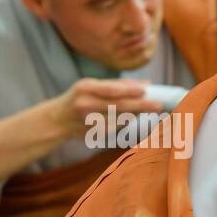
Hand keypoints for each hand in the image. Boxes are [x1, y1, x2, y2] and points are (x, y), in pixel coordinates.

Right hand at [45, 78, 163, 140]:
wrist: (57, 120)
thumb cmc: (80, 97)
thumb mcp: (92, 86)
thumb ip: (117, 84)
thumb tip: (147, 83)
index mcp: (85, 87)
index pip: (111, 89)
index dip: (130, 90)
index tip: (146, 91)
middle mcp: (85, 103)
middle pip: (119, 106)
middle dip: (141, 105)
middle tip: (159, 105)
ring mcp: (89, 120)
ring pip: (121, 118)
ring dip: (137, 114)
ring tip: (151, 109)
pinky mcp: (93, 133)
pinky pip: (117, 128)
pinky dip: (128, 122)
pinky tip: (135, 117)